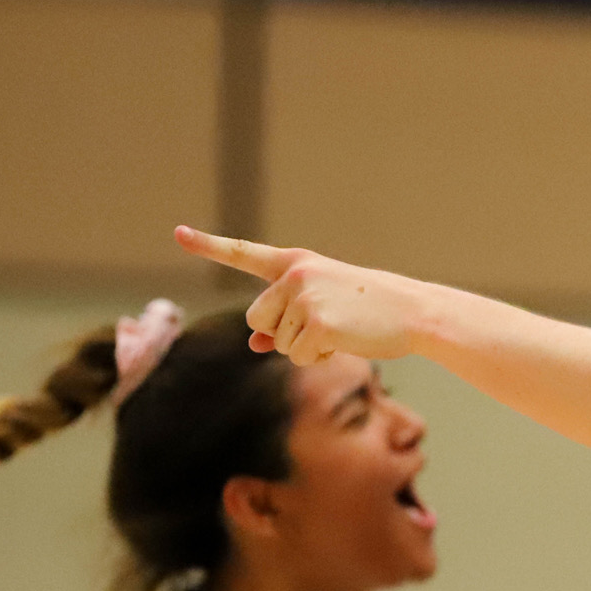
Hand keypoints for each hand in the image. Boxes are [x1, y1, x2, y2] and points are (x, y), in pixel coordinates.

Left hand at [174, 226, 424, 365]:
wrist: (412, 311)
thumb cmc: (369, 309)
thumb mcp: (324, 306)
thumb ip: (285, 320)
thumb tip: (256, 345)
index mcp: (295, 262)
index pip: (244, 253)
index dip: (209, 245)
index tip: (178, 234)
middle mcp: (295, 275)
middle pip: (257, 320)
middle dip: (282, 333)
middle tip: (324, 325)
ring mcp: (305, 298)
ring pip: (278, 342)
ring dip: (305, 347)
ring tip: (341, 329)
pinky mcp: (318, 323)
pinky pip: (298, 355)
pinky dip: (319, 357)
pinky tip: (344, 340)